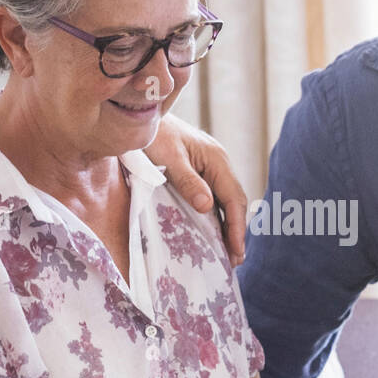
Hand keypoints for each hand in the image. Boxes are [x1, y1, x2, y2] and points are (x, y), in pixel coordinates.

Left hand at [146, 113, 247, 264]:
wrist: (140, 116)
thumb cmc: (154, 135)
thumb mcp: (169, 158)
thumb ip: (187, 182)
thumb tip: (207, 207)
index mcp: (216, 160)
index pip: (234, 199)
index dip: (237, 227)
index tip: (236, 252)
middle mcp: (218, 165)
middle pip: (234, 204)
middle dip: (236, 233)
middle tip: (234, 262)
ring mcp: (210, 169)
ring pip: (224, 204)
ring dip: (226, 229)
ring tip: (226, 255)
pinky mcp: (198, 174)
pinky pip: (213, 200)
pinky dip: (215, 219)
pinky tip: (211, 235)